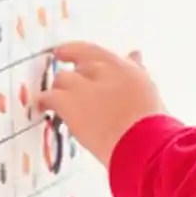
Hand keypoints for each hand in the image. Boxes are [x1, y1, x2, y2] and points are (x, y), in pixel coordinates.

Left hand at [35, 41, 166, 166]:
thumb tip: (135, 54)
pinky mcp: (68, 103)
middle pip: (78, 64)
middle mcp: (103, 70)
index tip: (64, 52)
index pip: (95, 52)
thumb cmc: (152, 125)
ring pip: (62, 78)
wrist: (142, 144)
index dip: (77, 52)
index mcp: (125, 68)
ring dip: (60, 90)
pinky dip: (45, 101)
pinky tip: (43, 107)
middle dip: (74, 77)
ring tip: (58, 103)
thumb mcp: (148, 90)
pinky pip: (48, 96)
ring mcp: (84, 86)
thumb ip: (137, 70)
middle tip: (70, 90)